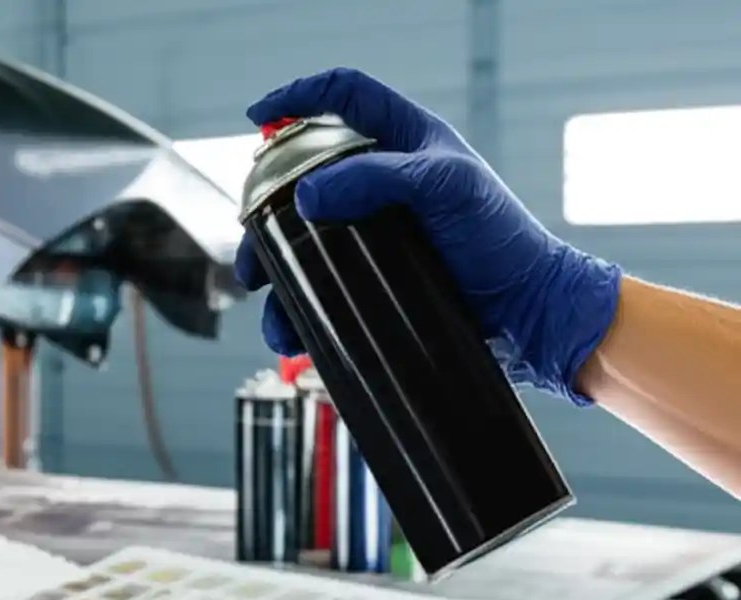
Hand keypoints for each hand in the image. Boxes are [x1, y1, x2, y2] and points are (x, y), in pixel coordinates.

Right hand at [233, 68, 621, 404]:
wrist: (525, 310)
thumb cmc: (502, 239)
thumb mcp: (446, 189)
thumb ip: (378, 178)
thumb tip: (307, 192)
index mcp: (406, 142)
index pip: (345, 97)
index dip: (299, 97)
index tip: (258, 113)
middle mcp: (384, 182)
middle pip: (305, 173)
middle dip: (267, 200)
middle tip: (251, 226)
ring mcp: (376, 230)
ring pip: (303, 235)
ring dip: (272, 260)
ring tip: (261, 285)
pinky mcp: (374, 275)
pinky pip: (322, 284)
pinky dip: (297, 305)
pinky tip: (290, 325)